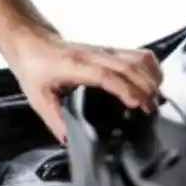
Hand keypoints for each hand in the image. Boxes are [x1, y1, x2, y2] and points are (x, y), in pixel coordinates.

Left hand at [1, 28, 162, 142]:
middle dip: (145, 88)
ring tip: (154, 98)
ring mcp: (104, 50)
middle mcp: (93, 55)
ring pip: (138, 57)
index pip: (105, 75)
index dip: (124, 89)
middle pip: (129, 66)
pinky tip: (153, 82)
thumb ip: (55, 121)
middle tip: (150, 109)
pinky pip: (139, 54)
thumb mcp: (39, 99)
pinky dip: (151, 67)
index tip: (137, 104)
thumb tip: (69, 141)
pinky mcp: (110, 50)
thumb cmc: (34, 68)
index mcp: (74, 66)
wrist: (31, 43)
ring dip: (151, 77)